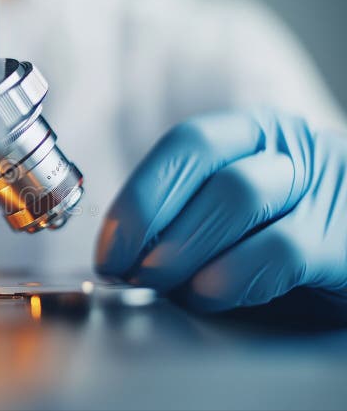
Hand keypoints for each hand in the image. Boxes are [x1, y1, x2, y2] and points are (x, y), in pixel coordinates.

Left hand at [95, 109, 346, 312]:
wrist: (344, 266)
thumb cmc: (277, 248)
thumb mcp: (224, 223)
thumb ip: (178, 224)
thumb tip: (118, 255)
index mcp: (252, 135)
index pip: (184, 143)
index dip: (138, 196)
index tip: (108, 248)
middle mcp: (291, 149)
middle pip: (206, 164)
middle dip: (151, 223)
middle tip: (129, 271)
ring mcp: (325, 187)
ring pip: (239, 195)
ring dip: (185, 249)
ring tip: (165, 285)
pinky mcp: (346, 239)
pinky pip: (280, 250)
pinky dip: (230, 278)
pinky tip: (213, 296)